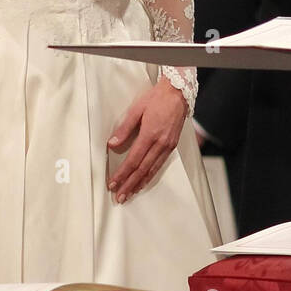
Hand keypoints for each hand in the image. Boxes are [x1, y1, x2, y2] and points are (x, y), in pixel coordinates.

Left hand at [106, 78, 186, 203]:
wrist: (178, 93)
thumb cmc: (156, 98)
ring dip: (140, 183)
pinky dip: (150, 176)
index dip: (122, 174)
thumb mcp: (136, 109)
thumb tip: (112, 144)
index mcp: (150, 134)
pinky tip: (144, 181)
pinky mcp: (172, 146)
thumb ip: (124, 128)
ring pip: (152, 170)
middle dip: (129, 184)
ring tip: (130, 194)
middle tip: (120, 197)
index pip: (133, 160)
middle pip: (142, 169)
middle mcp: (160, 143)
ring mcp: (168, 146)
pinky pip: (160, 165)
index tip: (113, 184)